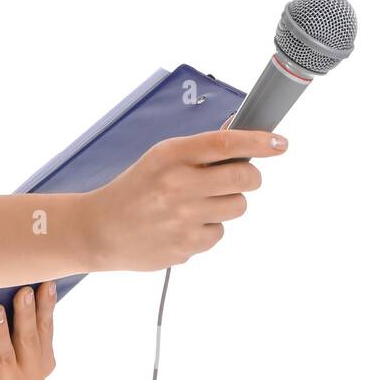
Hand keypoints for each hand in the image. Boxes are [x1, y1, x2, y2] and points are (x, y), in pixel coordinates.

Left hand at [0, 281, 56, 379]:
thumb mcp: (14, 352)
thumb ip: (20, 330)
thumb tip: (22, 288)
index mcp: (43, 366)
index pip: (45, 332)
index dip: (46, 308)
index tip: (45, 284)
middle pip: (27, 342)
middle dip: (26, 315)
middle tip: (22, 292)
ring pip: (5, 358)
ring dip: (0, 333)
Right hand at [82, 125, 287, 271]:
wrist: (99, 230)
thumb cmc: (134, 190)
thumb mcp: (160, 159)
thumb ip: (200, 150)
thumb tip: (239, 133)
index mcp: (170, 155)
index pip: (226, 143)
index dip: (259, 142)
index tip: (279, 144)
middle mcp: (178, 185)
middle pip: (244, 179)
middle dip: (250, 178)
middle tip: (240, 179)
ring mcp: (183, 218)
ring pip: (237, 207)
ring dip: (226, 204)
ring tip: (198, 205)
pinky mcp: (186, 246)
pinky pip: (219, 233)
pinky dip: (207, 229)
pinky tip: (183, 226)